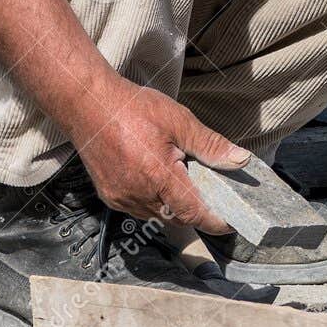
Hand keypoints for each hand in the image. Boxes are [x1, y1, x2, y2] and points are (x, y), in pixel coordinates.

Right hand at [66, 77, 249, 232]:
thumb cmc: (132, 108)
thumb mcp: (179, 121)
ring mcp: (121, 197)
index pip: (193, 214)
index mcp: (159, 177)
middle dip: (195, 213)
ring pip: (157, 216)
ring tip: (185, 184)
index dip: (214, 222)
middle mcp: (138, 194)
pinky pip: (139, 209)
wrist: (87, 103)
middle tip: (212, 198)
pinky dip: (154, 202)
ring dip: (174, 207)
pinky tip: (159, 182)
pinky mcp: (109, 195)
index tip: (229, 222)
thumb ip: (211, 145)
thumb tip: (240, 159)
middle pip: (177, 218)